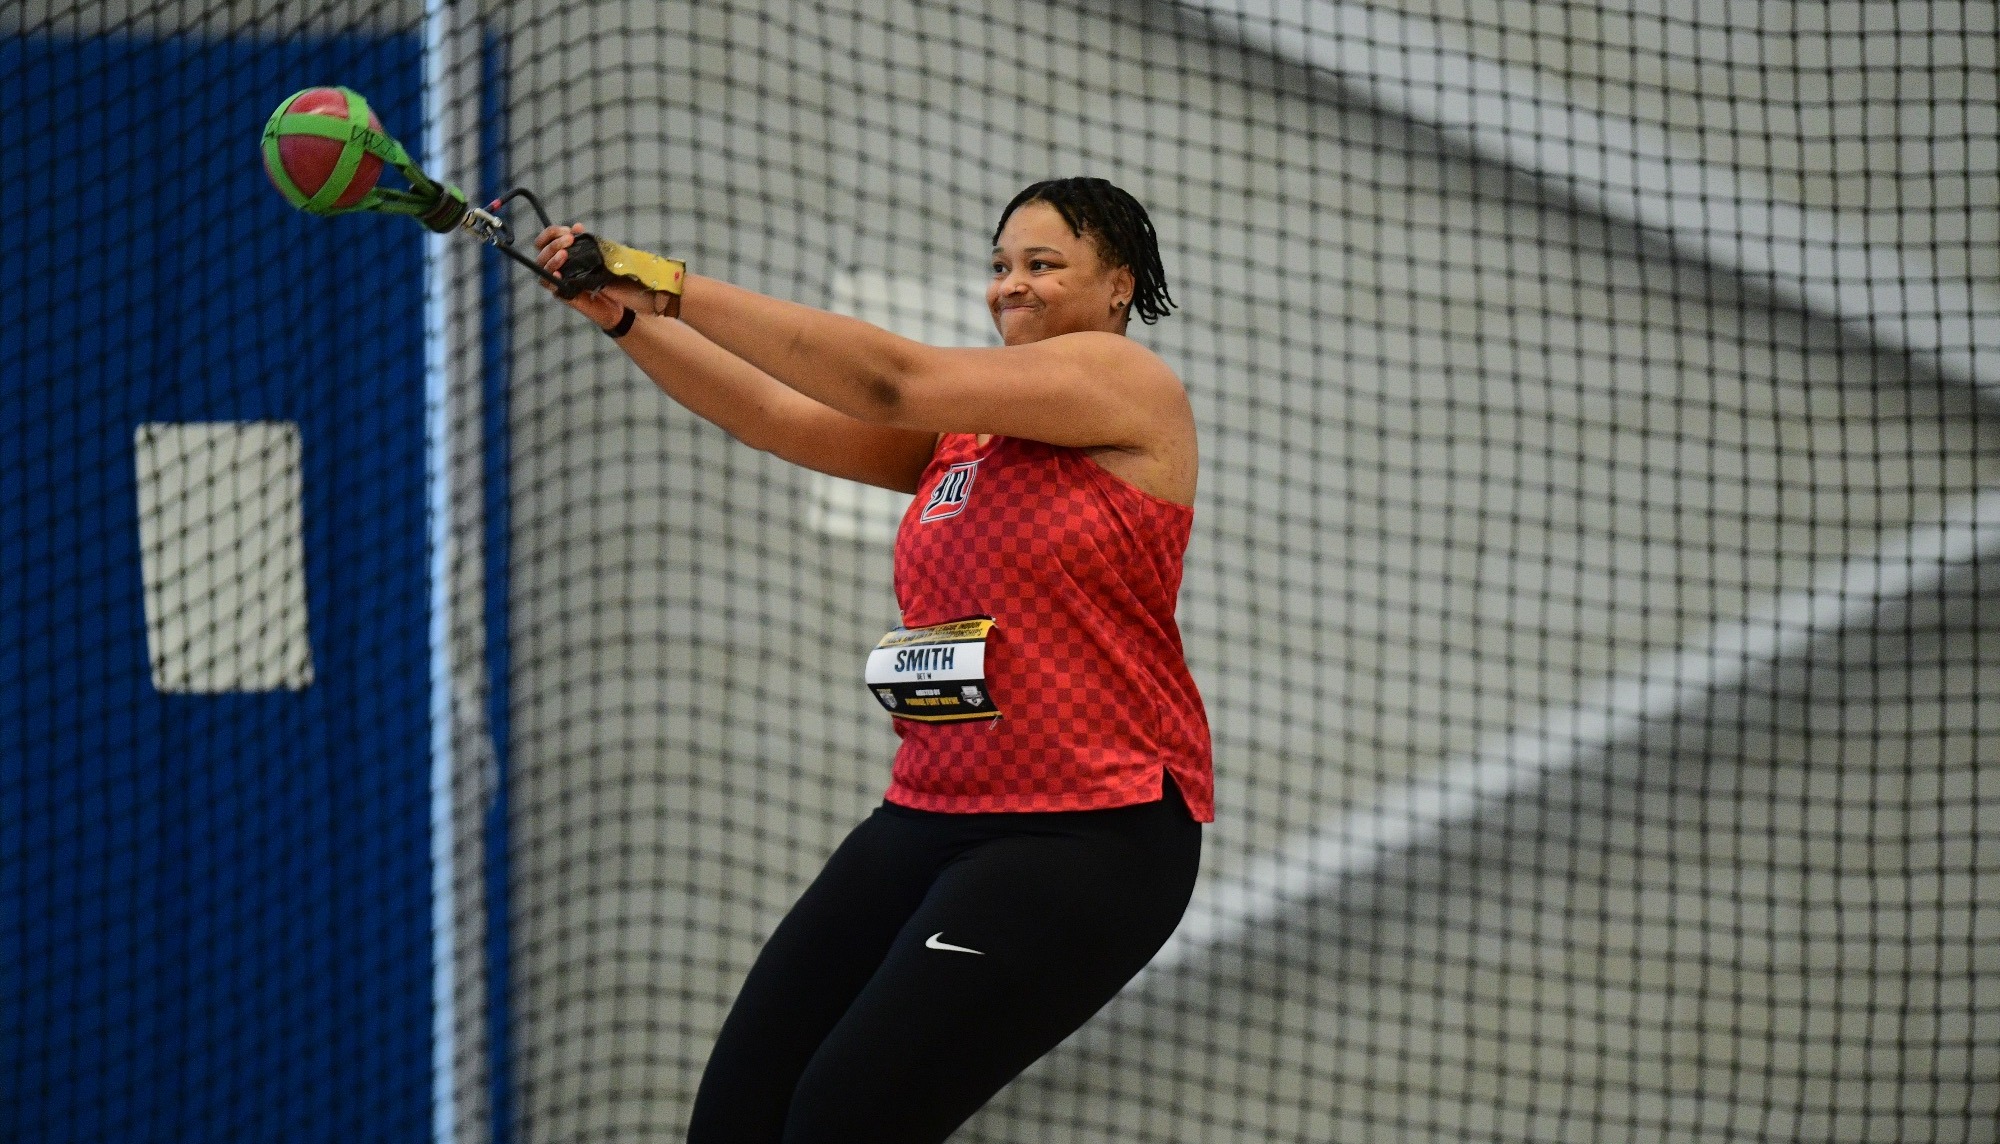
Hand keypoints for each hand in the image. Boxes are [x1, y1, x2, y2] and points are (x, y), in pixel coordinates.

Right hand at [534, 222, 652, 328]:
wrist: (618, 302)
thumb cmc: (607, 277)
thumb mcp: (598, 255)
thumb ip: (586, 241)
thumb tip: (577, 226)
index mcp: (561, 254)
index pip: (545, 241)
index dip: (551, 233)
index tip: (568, 230)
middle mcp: (556, 266)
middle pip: (541, 252)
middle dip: (554, 243)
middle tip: (569, 239)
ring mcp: (558, 280)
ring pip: (542, 267)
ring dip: (552, 258)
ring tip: (564, 254)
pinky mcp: (563, 294)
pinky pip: (549, 285)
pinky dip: (552, 277)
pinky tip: (560, 273)